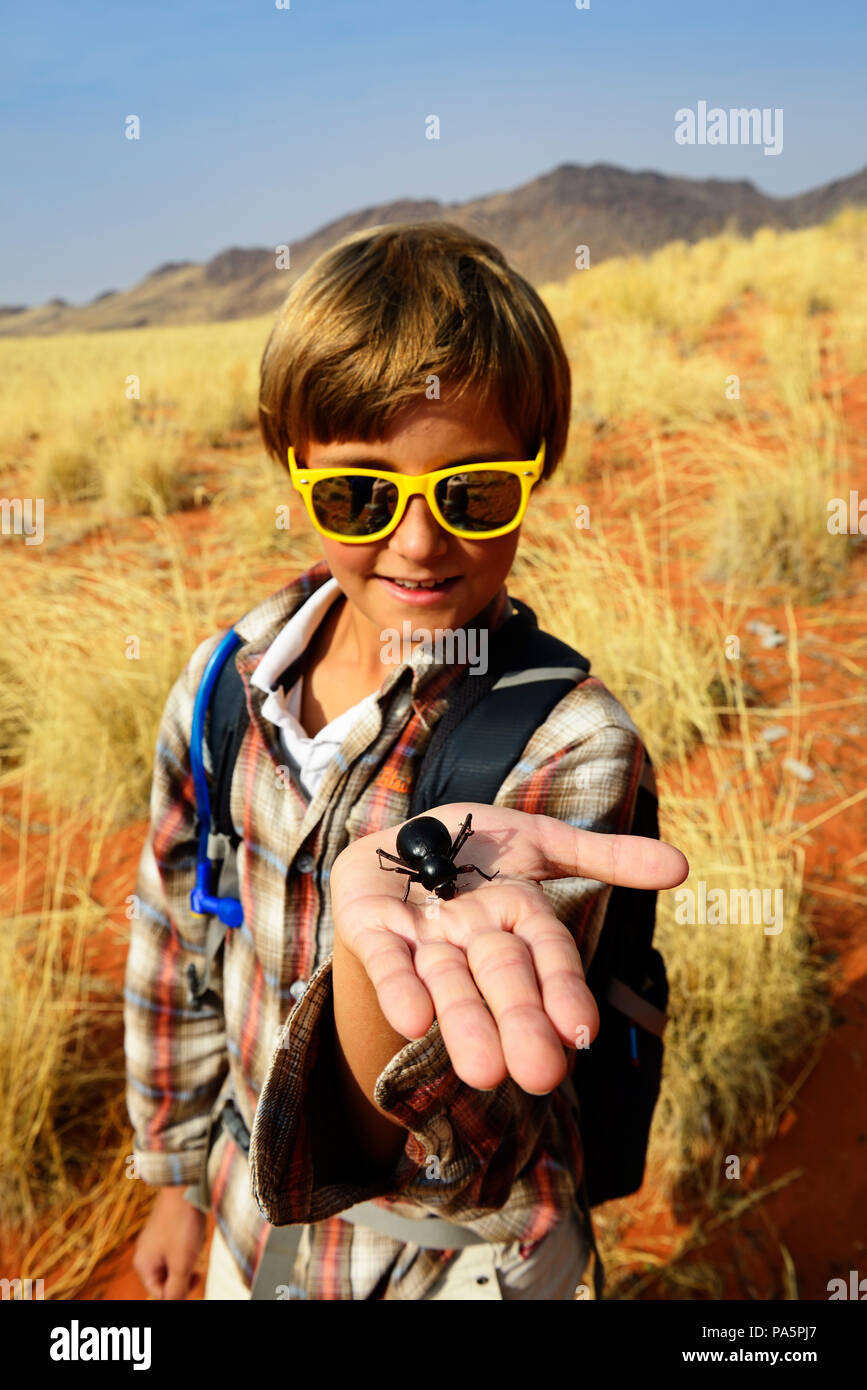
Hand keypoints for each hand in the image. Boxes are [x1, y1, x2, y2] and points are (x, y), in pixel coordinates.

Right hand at [132, 1186, 207, 1298]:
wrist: (185, 1186)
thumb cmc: (182, 1225)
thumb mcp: (181, 1263)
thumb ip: (176, 1290)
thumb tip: (173, 1304)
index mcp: (143, 1265)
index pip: (159, 1293)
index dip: (180, 1290)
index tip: (196, 1275)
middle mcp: (144, 1254)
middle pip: (165, 1279)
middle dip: (183, 1274)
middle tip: (197, 1263)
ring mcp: (153, 1241)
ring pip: (173, 1263)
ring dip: (187, 1260)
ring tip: (194, 1243)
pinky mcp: (164, 1229)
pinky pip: (176, 1249)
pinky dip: (187, 1247)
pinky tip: (193, 1233)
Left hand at [330, 802, 687, 1096]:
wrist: (396, 842)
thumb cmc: (477, 848)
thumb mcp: (541, 840)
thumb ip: (605, 857)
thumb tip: (682, 866)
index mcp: (519, 916)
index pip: (548, 955)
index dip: (563, 989)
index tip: (582, 1032)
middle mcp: (475, 936)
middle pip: (502, 978)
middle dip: (518, 1022)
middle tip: (538, 1075)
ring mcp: (425, 938)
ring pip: (449, 982)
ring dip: (463, 1023)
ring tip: (480, 1073)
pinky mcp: (374, 932)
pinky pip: (388, 962)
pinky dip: (400, 988)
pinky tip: (412, 1020)